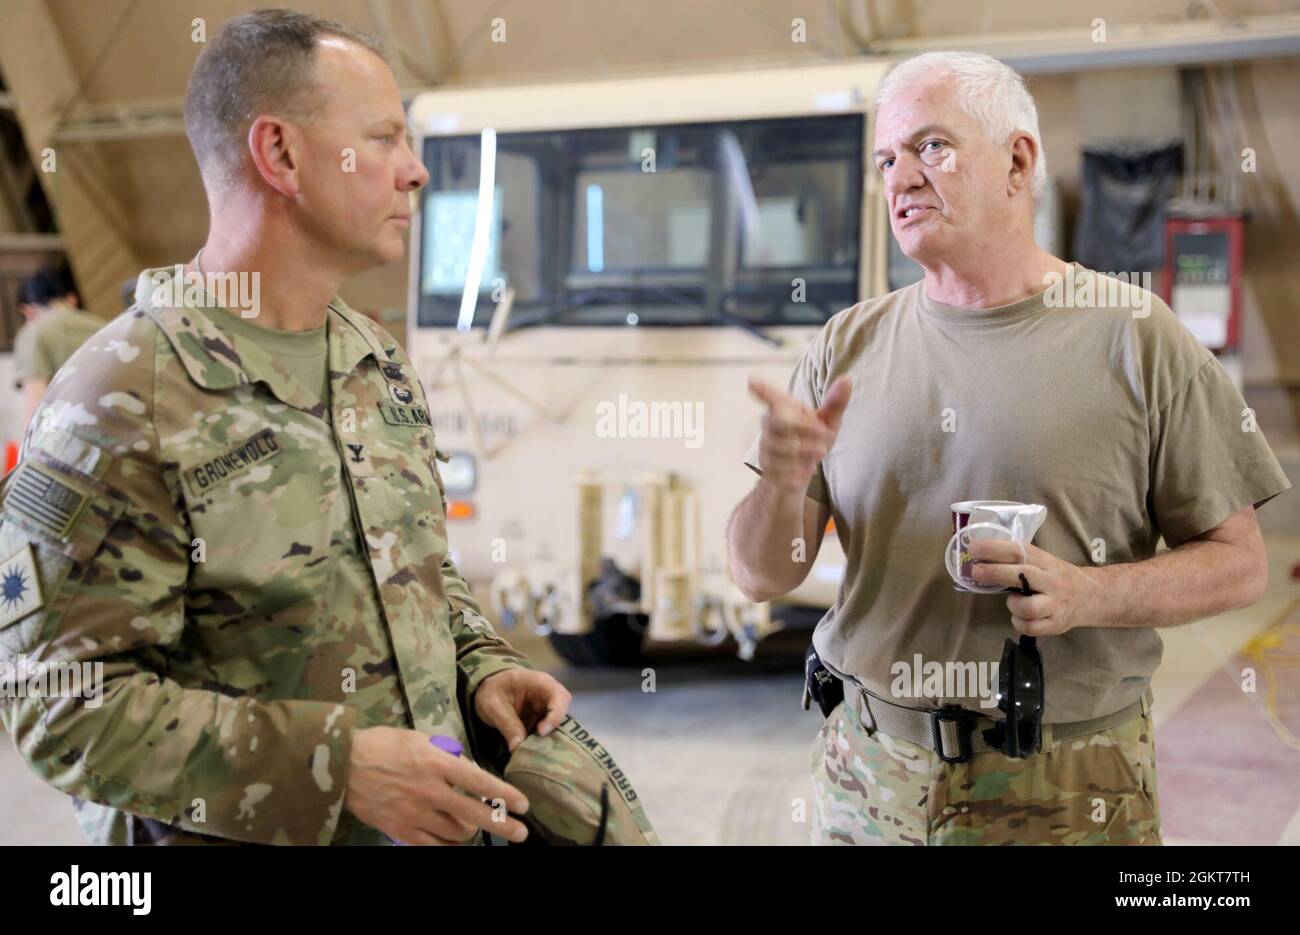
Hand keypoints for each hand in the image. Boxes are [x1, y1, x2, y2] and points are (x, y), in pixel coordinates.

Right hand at [344, 725, 530, 844]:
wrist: (343, 765)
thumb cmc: (382, 745)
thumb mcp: (419, 739)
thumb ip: (447, 755)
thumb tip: (470, 771)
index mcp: (436, 763)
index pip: (479, 783)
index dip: (504, 796)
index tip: (523, 805)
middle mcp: (429, 791)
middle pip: (475, 815)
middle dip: (502, 826)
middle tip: (520, 833)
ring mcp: (415, 814)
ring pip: (457, 833)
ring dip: (472, 831)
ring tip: (476, 827)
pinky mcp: (400, 830)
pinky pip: (434, 846)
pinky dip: (449, 844)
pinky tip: (455, 841)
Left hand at [475, 668, 571, 751]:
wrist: (488, 690)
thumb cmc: (492, 690)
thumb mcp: (493, 707)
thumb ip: (507, 725)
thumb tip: (517, 748)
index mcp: (539, 683)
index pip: (559, 696)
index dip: (555, 715)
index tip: (541, 732)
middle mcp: (549, 695)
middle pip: (563, 714)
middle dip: (554, 732)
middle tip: (538, 748)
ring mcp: (547, 709)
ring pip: (558, 726)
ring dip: (547, 740)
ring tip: (532, 752)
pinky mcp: (543, 722)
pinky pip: (548, 734)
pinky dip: (541, 743)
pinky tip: (530, 752)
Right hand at [748, 375, 851, 492]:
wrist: (795, 475)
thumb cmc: (812, 440)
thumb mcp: (827, 422)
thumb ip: (835, 403)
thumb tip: (847, 379)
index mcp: (784, 409)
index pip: (771, 397)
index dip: (762, 390)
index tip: (752, 381)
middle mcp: (770, 427)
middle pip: (779, 423)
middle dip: (806, 430)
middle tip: (826, 436)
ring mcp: (766, 449)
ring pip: (784, 449)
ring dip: (807, 453)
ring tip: (819, 454)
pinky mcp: (768, 470)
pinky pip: (784, 472)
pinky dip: (800, 472)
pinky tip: (805, 470)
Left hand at [968, 540, 1107, 636]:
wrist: (1090, 596)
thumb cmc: (1055, 576)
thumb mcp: (1042, 561)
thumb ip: (1018, 560)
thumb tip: (979, 556)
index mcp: (1046, 561)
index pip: (1020, 550)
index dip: (994, 549)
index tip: (974, 548)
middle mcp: (1052, 581)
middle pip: (1023, 575)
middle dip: (995, 572)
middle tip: (976, 572)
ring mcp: (1055, 604)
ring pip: (1028, 607)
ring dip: (1013, 604)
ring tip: (1012, 601)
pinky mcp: (1055, 625)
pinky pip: (1031, 627)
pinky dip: (1019, 622)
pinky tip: (1019, 616)